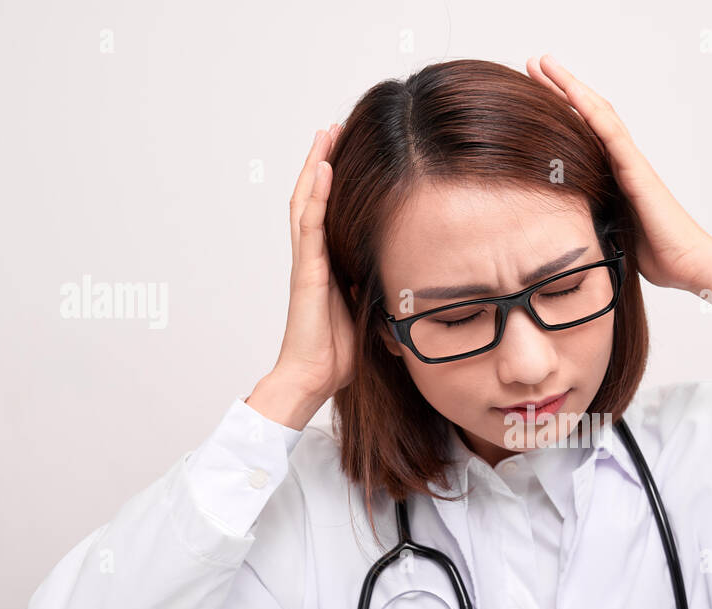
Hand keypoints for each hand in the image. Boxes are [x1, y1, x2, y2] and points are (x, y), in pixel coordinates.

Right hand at [276, 123, 354, 400]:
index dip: (335, 181)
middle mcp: (313, 256)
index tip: (348, 152)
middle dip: (322, 161)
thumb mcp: (369, 308)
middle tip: (333, 128)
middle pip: (312, 196)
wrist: (313, 377)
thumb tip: (405, 268)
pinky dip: (315, 194)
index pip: (328, 211)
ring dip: (315, 165)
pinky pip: (310, 225)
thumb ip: (376, 284)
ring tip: (325, 134)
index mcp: (327, 263)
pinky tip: (323, 169)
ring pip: (306, 200)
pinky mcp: (307, 271)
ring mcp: (307, 261)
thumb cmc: (339, 352)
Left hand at [525, 54, 711, 293]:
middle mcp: (623, 161)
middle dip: (560, 88)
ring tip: (544, 63)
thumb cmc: (655, 255)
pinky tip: (571, 91)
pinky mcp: (636, 170)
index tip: (534, 94)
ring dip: (570, 86)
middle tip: (534, 64)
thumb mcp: (608, 234)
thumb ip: (590, 220)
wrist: (686, 264)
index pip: (585, 132)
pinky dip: (590, 110)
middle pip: (589, 112)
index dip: (561, 110)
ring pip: (597, 112)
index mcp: (616, 175)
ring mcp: (631, 162)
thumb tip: (561, 227)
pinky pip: (610, 133)